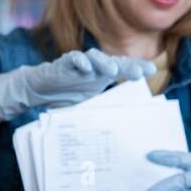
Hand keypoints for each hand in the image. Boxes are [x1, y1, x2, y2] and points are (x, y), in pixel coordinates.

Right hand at [0, 49, 155, 120]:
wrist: (39, 90)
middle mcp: (93, 67)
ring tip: (112, 71)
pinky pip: (72, 59)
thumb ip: (100, 111)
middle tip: (139, 72)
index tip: (151, 70)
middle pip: (113, 62)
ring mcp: (78, 65)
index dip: (136, 67)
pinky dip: (79, 62)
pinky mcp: (62, 64)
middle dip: (126, 65)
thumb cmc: (66, 96)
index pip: (122, 69)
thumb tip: (118, 132)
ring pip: (94, 58)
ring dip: (103, 63)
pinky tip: (86, 68)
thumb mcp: (86, 106)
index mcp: (101, 75)